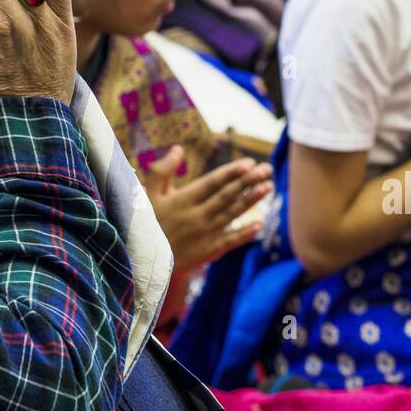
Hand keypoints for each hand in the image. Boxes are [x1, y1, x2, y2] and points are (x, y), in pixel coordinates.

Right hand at [140, 148, 273, 270]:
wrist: (142, 261)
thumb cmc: (146, 223)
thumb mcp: (148, 194)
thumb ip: (162, 170)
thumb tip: (178, 148)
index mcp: (183, 200)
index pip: (213, 182)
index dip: (232, 172)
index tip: (249, 162)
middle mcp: (196, 216)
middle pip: (227, 196)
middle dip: (248, 181)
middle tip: (266, 169)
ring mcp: (204, 235)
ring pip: (232, 214)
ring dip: (252, 200)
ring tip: (268, 187)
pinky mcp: (208, 252)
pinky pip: (230, 240)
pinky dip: (246, 232)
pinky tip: (260, 223)